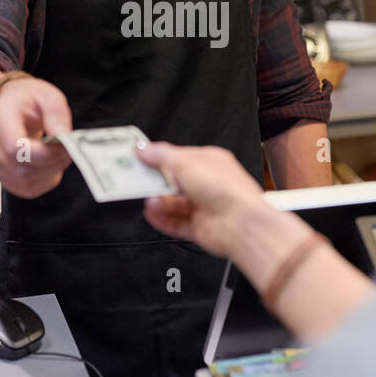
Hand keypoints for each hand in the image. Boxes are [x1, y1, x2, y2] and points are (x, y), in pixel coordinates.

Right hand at [0, 76, 72, 197]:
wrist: (13, 104)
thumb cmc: (28, 100)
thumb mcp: (48, 96)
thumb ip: (57, 115)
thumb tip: (63, 138)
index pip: (15, 149)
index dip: (44, 155)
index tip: (63, 147)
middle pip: (20, 170)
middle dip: (51, 165)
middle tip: (65, 150)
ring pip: (24, 183)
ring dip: (49, 174)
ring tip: (56, 155)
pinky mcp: (0, 174)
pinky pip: (24, 189)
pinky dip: (43, 182)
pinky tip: (48, 165)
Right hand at [136, 142, 268, 258]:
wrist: (241, 224)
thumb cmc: (225, 189)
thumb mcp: (186, 163)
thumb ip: (161, 155)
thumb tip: (143, 148)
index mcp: (211, 162)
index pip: (179, 157)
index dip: (158, 157)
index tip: (138, 158)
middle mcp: (209, 184)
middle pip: (174, 181)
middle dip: (156, 181)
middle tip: (134, 179)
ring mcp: (205, 207)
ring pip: (174, 203)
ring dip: (159, 201)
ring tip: (147, 199)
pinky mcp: (200, 228)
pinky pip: (176, 222)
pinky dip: (162, 218)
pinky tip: (152, 213)